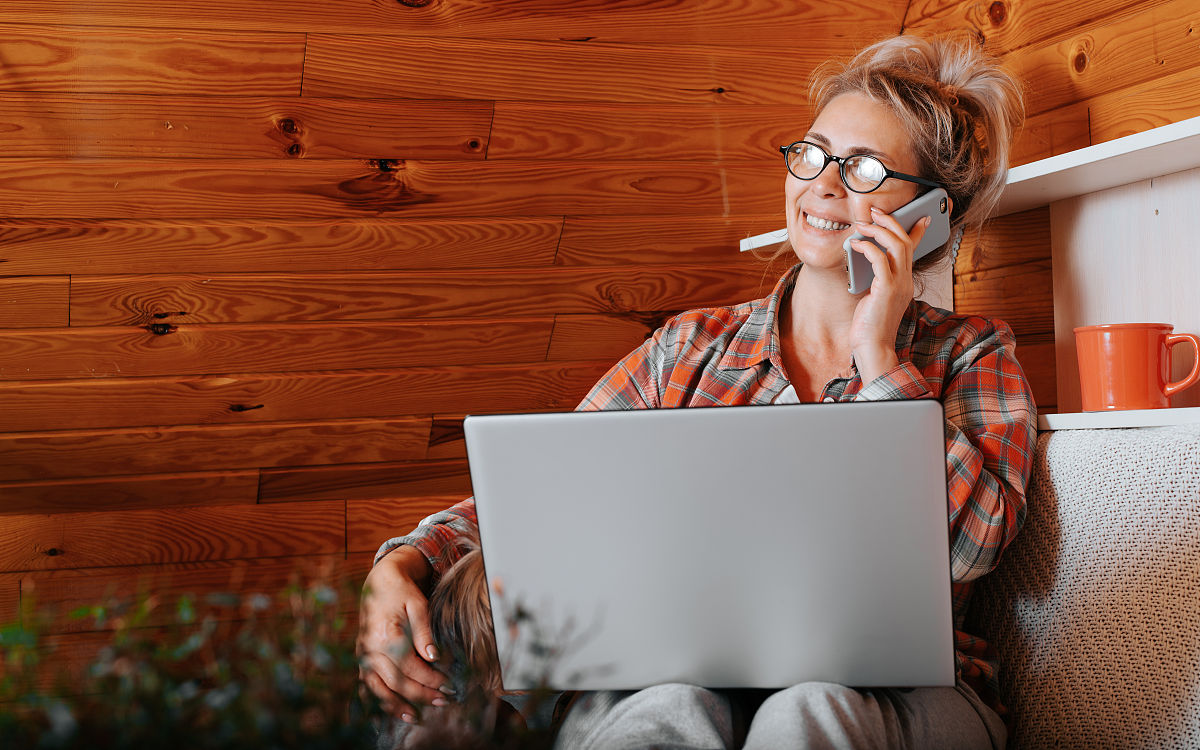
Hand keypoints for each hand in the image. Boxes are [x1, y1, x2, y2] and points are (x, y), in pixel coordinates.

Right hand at [357, 545, 449, 720]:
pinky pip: (366, 684)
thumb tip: (434, 657)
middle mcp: (370, 648)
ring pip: (377, 689)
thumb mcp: (418, 604)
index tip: (448, 685)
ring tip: (414, 717)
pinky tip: (389, 710)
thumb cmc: (401, 592)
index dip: (430, 680)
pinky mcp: (361, 657)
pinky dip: (377, 700)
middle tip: (442, 702)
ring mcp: (363, 655)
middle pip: (396, 682)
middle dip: (420, 695)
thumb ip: (424, 631)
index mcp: (385, 635)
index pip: (410, 667)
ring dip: (396, 706)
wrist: (380, 582)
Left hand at [846, 206, 929, 381]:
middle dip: (891, 222)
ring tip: (862, 225)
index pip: (915, 250)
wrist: (873, 347)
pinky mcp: (887, 289)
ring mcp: (898, 284)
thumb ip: (876, 280)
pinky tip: (855, 245)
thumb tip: (866, 261)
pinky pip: (880, 259)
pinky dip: (867, 248)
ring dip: (879, 230)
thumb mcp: (875, 298)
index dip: (917, 231)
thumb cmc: (870, 326)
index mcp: (905, 282)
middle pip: (905, 241)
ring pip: (897, 245)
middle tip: (875, 212)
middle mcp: (906, 280)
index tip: (919, 216)